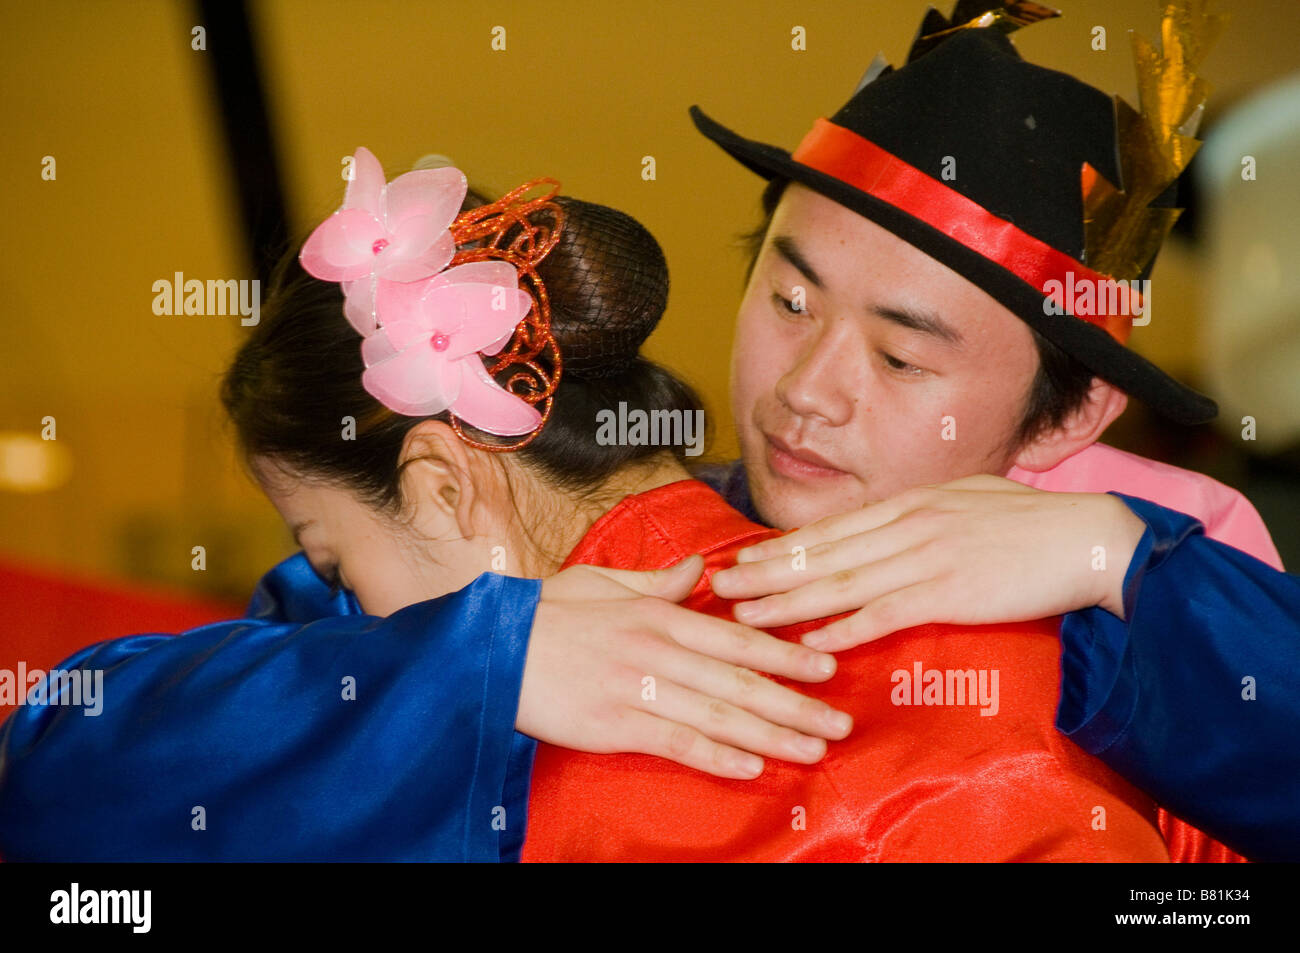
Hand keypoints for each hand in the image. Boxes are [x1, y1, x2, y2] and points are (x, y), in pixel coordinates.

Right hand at [517, 555, 852, 779]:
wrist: (488, 648)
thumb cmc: (546, 613)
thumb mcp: (604, 582)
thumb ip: (659, 581)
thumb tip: (702, 568)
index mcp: (658, 615)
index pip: (737, 638)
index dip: (787, 653)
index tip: (827, 667)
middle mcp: (657, 650)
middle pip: (741, 681)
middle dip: (797, 703)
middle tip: (842, 721)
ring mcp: (637, 689)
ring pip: (719, 715)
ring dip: (772, 734)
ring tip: (813, 748)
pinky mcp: (613, 725)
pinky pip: (675, 743)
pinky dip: (716, 756)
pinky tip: (752, 767)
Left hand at [710, 475, 1147, 651]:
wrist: (1090, 537)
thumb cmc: (1031, 523)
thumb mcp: (966, 501)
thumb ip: (919, 515)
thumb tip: (882, 528)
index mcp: (910, 503)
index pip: (831, 529)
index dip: (781, 545)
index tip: (741, 557)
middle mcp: (908, 525)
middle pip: (822, 554)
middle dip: (764, 572)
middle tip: (718, 587)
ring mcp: (927, 558)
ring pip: (841, 584)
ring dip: (787, 602)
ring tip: (745, 616)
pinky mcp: (951, 593)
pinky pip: (886, 614)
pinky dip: (845, 628)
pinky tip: (811, 641)